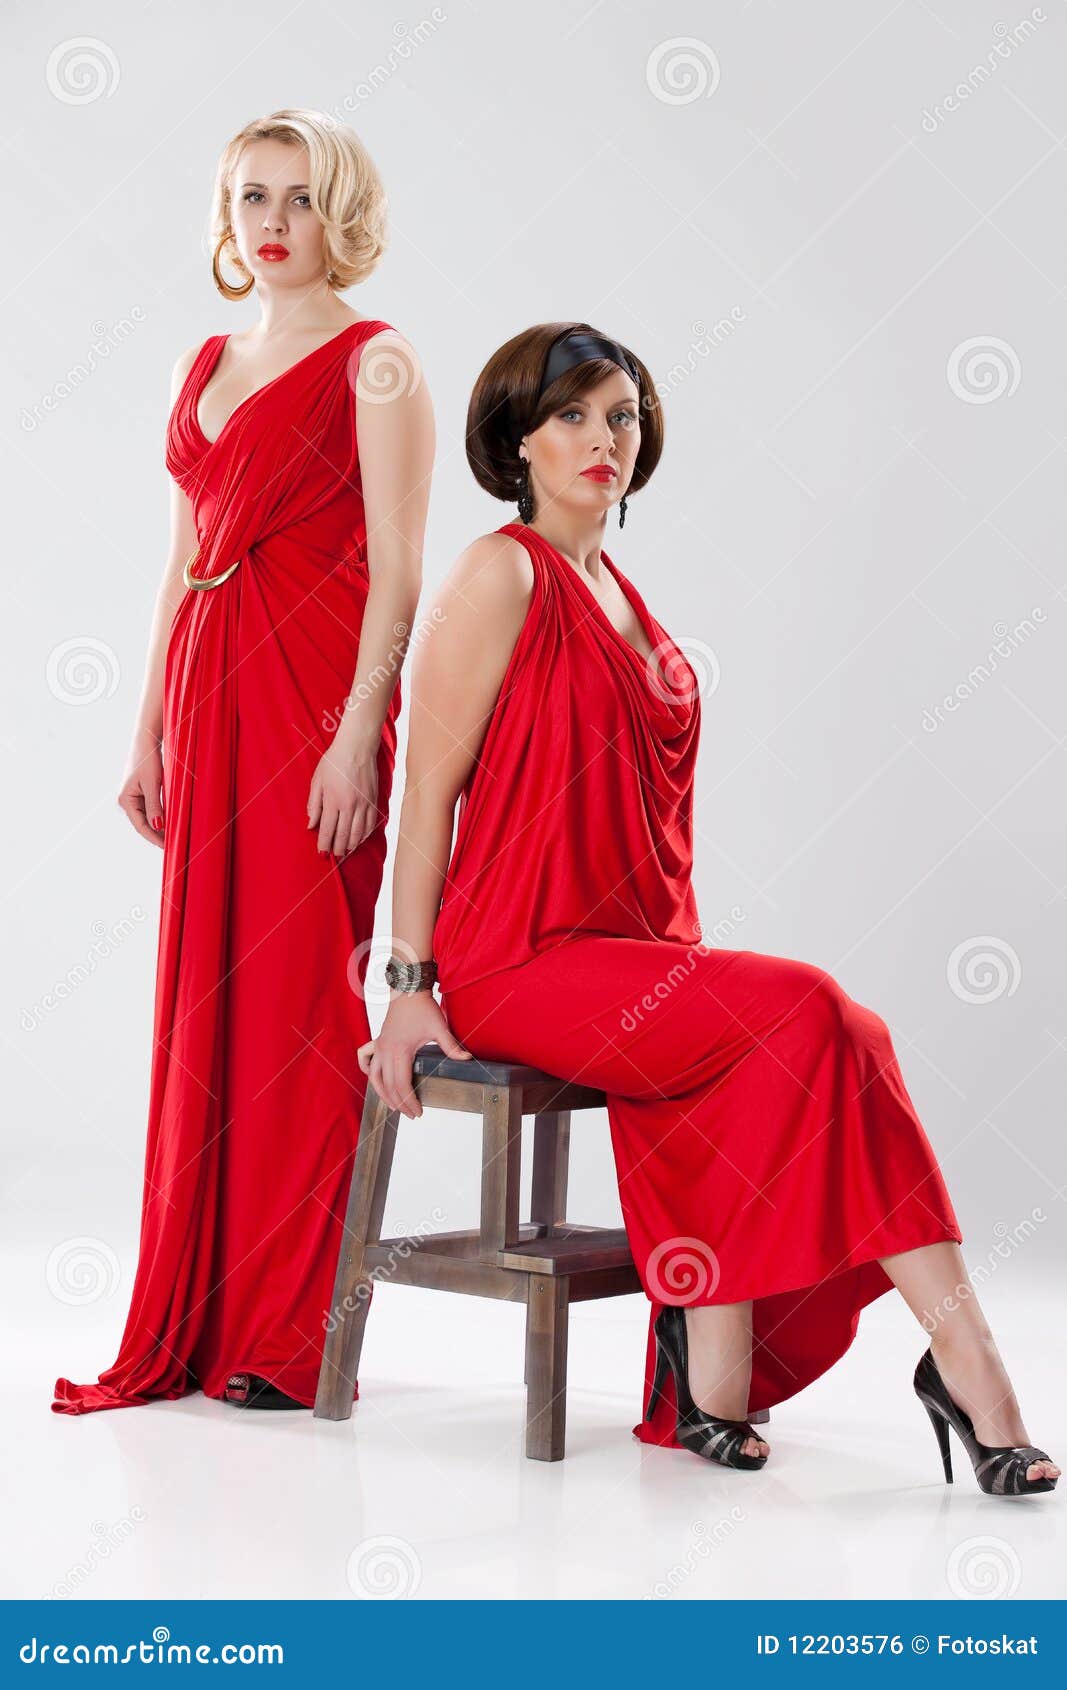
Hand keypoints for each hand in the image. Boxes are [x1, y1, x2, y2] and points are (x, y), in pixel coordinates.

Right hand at [118, 732, 164, 846]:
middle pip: (143, 824)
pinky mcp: (139, 793)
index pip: (141, 826)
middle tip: (173, 845)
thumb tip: (158, 826)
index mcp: (125, 800)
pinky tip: (169, 822)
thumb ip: (155, 806)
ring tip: (173, 836)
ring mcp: (132, 797)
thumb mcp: (153, 784)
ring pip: (147, 818)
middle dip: (158, 835)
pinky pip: (149, 810)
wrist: (146, 742)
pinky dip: (159, 817)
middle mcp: (126, 801)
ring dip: (159, 827)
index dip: (155, 838)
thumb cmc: (148, 760)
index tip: (168, 847)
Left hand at [308, 740, 378, 858]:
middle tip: (334, 856)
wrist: (357, 747)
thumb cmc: (334, 761)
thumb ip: (313, 804)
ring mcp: (363, 804)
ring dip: (352, 845)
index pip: (327, 830)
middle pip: (344, 835)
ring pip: (358, 833)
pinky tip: (360, 839)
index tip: (322, 853)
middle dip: (338, 848)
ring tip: (346, 851)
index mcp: (333, 800)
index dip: (324, 844)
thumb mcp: (317, 781)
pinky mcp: (373, 801)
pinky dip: (365, 835)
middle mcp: (349, 805)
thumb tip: (310, 824)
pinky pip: (370, 824)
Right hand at [357, 992, 471, 1118]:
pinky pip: (366, 1060)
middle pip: (388, 1086)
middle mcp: (385, 1051)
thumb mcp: (439, 1028)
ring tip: (394, 1106)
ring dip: (383, 1094)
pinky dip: (368, 1072)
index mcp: (400, 1051)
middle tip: (411, 1114)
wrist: (408, 990)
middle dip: (399, 1103)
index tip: (418, 1111)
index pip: (401, 1085)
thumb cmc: (422, 1008)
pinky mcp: (378, 1042)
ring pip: (374, 1078)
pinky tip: (374, 1080)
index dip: (409, 1101)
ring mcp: (379, 1047)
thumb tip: (467, 1059)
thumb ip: (451, 1046)